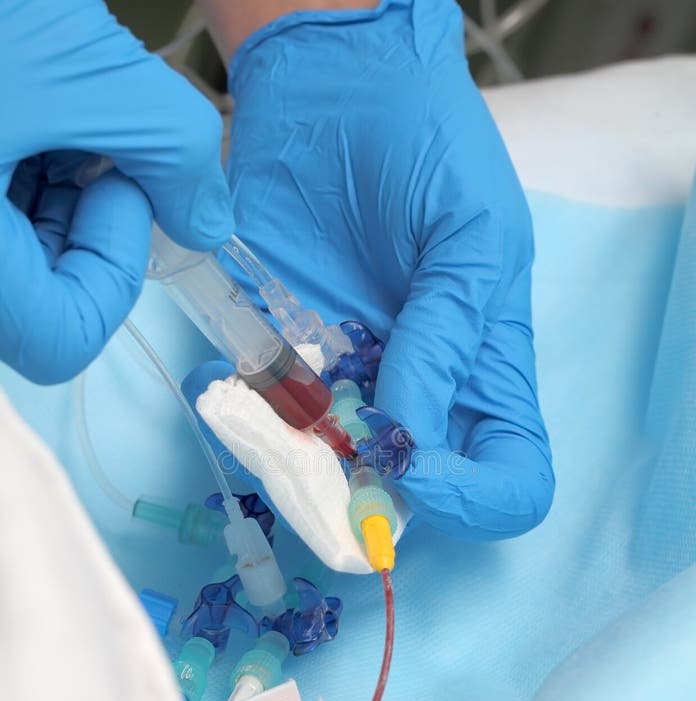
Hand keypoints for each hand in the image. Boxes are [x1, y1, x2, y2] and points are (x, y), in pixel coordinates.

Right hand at [0, 0, 233, 384]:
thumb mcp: (80, 69)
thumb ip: (171, 152)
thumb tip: (207, 222)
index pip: (63, 340)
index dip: (116, 276)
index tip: (126, 192)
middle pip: (41, 300)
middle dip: (90, 227)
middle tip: (105, 149)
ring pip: (16, 259)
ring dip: (59, 198)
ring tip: (65, 118)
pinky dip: (23, 176)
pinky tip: (37, 116)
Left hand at [218, 0, 553, 538]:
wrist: (336, 88)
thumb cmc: (428, 150)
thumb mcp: (471, 233)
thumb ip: (450, 334)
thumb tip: (409, 433)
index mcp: (484, 369)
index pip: (510, 479)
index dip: (475, 501)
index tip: (416, 466)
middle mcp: (417, 391)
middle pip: (407, 495)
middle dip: (363, 499)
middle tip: (323, 454)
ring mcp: (346, 378)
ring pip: (324, 470)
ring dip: (288, 466)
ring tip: (258, 412)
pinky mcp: (283, 352)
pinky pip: (261, 414)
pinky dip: (237, 415)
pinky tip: (219, 381)